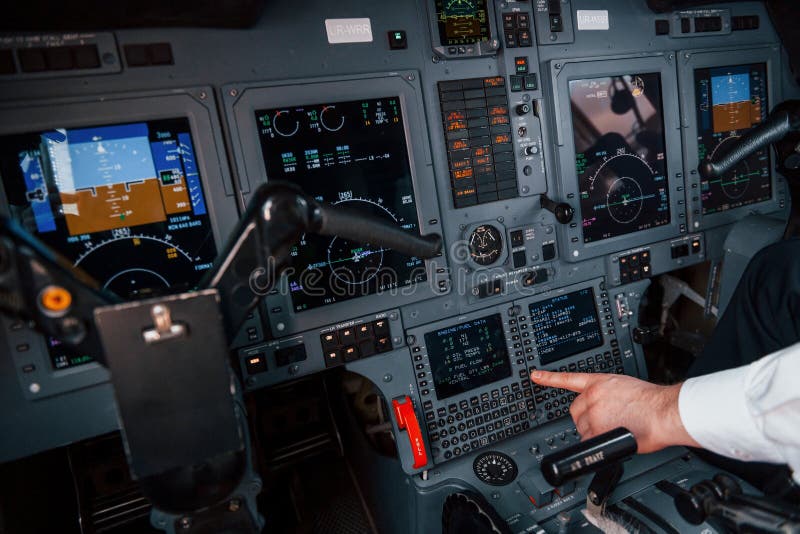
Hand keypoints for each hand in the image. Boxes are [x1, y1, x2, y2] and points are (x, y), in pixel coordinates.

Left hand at [530, 370, 699, 453]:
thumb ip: (611, 394)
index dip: (549, 378)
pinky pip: (587, 442)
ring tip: (614, 430)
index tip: (535, 376)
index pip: (568, 379)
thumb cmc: (654, 403)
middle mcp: (592, 396)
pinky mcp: (596, 430)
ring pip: (581, 428)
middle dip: (586, 418)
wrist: (663, 411)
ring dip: (592, 432)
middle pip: (575, 411)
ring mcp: (592, 413)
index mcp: (599, 382)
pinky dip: (595, 445)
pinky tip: (609, 441)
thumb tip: (609, 407)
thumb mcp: (627, 387)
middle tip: (605, 422)